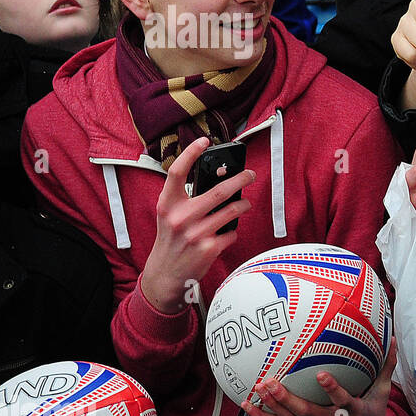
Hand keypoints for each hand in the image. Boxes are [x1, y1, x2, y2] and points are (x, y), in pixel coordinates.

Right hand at [139, 137, 253, 314]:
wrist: (166, 274)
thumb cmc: (172, 240)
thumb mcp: (170, 216)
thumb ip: (187, 199)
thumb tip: (220, 179)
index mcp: (167, 205)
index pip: (176, 172)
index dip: (190, 153)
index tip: (204, 141)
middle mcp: (180, 218)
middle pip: (218, 190)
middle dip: (240, 179)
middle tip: (250, 174)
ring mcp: (195, 234)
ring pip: (232, 210)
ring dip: (243, 205)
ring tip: (244, 203)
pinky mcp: (209, 248)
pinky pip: (232, 233)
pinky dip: (233, 232)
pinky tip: (226, 233)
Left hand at [241, 339, 396, 415]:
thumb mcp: (382, 395)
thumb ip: (385, 368)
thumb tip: (392, 340)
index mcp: (353, 414)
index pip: (343, 402)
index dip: (332, 390)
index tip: (321, 375)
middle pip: (306, 413)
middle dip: (288, 399)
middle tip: (272, 381)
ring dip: (272, 405)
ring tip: (258, 387)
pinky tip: (245, 405)